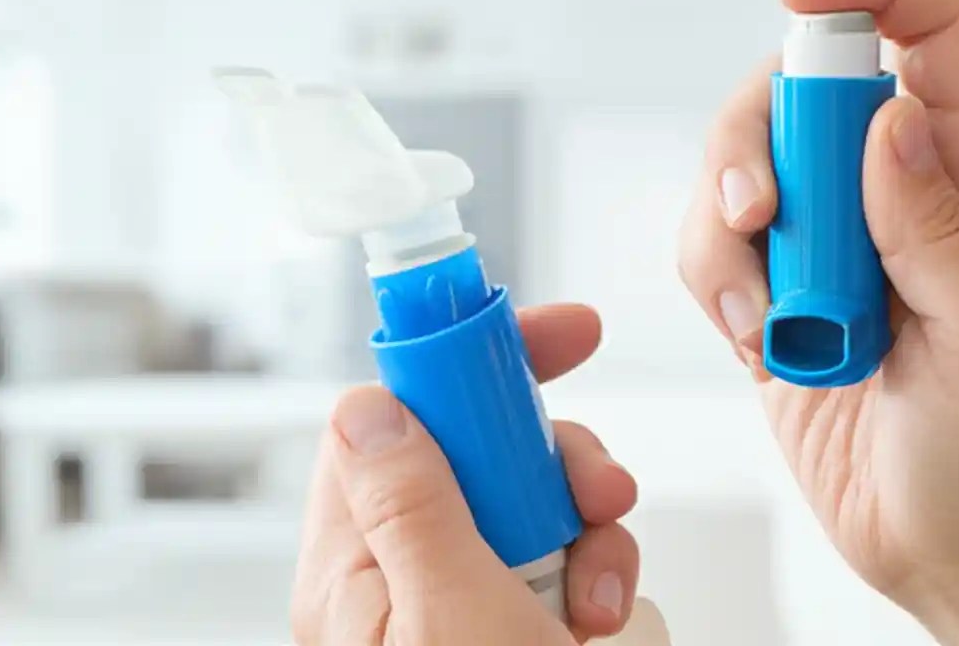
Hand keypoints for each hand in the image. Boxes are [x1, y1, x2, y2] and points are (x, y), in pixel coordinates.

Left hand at [290, 304, 639, 644]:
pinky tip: (601, 616)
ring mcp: (462, 600)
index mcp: (357, 571)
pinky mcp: (515, 621)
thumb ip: (411, 509)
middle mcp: (403, 577)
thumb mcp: (450, 615)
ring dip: (588, 533)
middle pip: (478, 456)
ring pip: (533, 505)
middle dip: (553, 464)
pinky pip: (564, 559)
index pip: (394, 422)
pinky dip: (598, 576)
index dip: (465, 369)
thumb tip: (369, 404)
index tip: (543, 340)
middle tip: (597, 492)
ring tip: (598, 594)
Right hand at [679, 0, 958, 643]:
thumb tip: (887, 119)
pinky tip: (759, 343)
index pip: (934, 32)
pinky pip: (711, 245)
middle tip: (759, 214)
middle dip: (755, 143)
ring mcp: (830, 238)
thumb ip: (941, 229)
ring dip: (726, 239)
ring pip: (736, 168)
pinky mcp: (776, 287)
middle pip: (798, 89)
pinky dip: (715, 287)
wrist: (945, 536)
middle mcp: (898, 189)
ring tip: (764, 320)